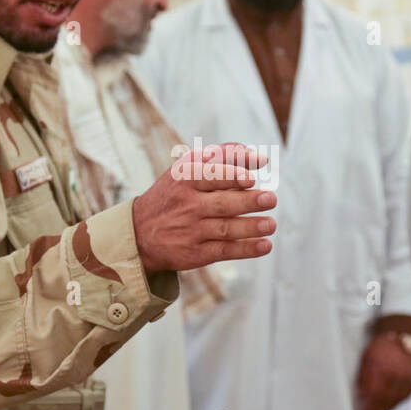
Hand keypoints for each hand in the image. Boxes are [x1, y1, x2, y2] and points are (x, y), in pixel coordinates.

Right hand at [131, 142, 275, 272]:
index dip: (231, 176)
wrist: (139, 232)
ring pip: (225, 229)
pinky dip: (246, 249)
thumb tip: (260, 158)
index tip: (250, 179)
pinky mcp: (195, 253)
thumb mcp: (187, 168)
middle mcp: (187, 205)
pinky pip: (224, 251)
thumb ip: (223, 156)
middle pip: (221, 203)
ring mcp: (191, 231)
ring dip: (250, 227)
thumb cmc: (175, 193)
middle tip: (270, 198)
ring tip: (270, 224)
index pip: (210, 175)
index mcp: (185, 179)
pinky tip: (264, 245)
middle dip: (247, 201)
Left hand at [355, 332, 410, 409]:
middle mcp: (397, 372)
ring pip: (396, 399)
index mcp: (382, 365)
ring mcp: (407, 377)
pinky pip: (404, 397)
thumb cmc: (381, 347)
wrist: (404, 337)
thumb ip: (364, 376)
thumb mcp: (367, 357)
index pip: (375, 392)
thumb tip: (362, 395)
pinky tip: (387, 407)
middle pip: (386, 398)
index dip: (369, 406)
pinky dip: (394, 403)